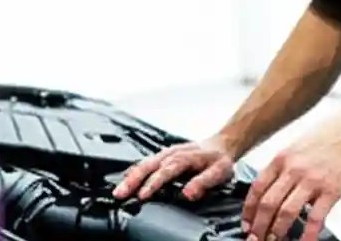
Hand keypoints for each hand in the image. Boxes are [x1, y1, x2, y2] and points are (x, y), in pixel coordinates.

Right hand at [112, 136, 236, 201]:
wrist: (222, 144)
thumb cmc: (219, 160)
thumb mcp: (219, 172)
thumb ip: (203, 183)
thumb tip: (188, 194)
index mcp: (184, 158)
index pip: (164, 171)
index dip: (152, 184)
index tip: (142, 196)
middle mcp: (172, 154)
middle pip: (147, 166)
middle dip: (132, 180)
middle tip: (119, 194)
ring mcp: (166, 154)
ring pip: (144, 163)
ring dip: (130, 177)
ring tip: (118, 191)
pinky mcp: (163, 155)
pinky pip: (146, 162)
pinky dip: (134, 171)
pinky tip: (127, 180)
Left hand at [242, 115, 340, 240]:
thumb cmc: (328, 136)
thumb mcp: (296, 145)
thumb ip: (283, 165)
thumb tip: (271, 185)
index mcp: (282, 159)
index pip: (257, 188)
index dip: (248, 209)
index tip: (246, 222)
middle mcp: (293, 170)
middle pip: (268, 203)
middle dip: (259, 225)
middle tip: (255, 238)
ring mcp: (311, 181)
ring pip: (287, 212)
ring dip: (277, 231)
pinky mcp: (331, 190)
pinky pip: (316, 218)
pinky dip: (308, 234)